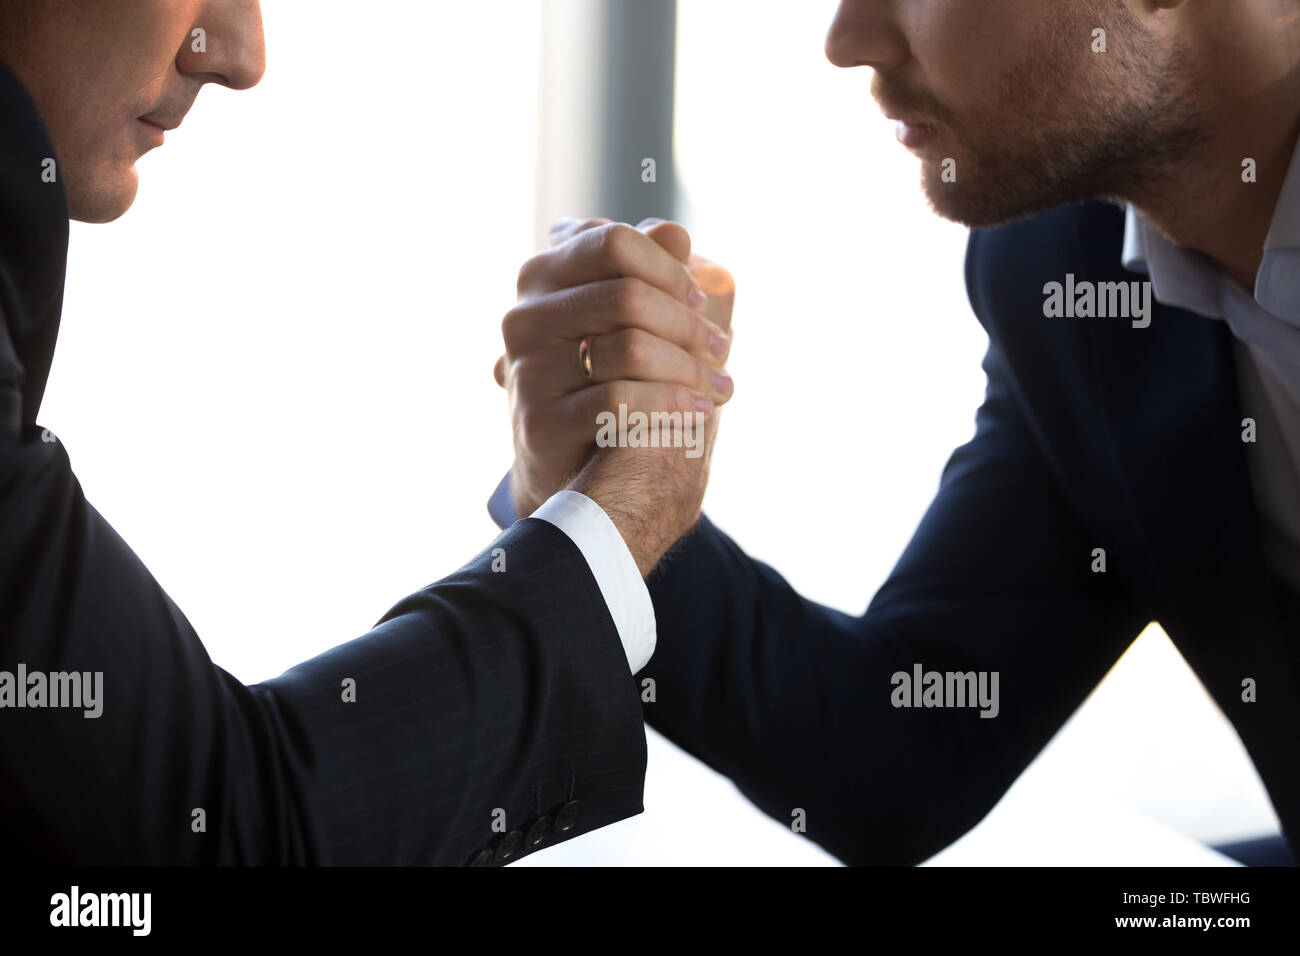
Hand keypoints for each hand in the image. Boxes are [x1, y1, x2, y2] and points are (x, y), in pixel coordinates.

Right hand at [495, 217, 735, 572]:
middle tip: (722, 347)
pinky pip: (621, 402)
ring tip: (720, 386)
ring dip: (690, 369)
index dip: (667, 267)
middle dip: (688, 323)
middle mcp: (525, 317)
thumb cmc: (601, 375)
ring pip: (630, 349)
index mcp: (543, 276)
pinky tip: (697, 413)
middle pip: (628, 296)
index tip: (700, 297)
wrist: (565, 461)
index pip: (614, 243)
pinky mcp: (540, 422)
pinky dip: (671, 405)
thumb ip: (647, 269)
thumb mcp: (623, 316)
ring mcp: (528, 370)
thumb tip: (677, 234)